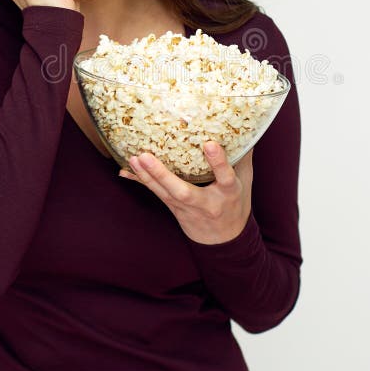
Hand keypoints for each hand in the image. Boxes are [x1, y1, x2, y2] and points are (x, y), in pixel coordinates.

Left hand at [120, 142, 253, 244]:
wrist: (224, 242)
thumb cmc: (235, 205)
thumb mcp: (245, 182)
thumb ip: (243, 157)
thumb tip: (245, 128)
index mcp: (228, 194)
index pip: (225, 177)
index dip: (218, 162)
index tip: (209, 143)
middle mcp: (206, 203)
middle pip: (183, 191)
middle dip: (163, 175)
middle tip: (146, 155)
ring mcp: (187, 208)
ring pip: (164, 194)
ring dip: (146, 176)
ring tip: (134, 158)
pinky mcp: (174, 208)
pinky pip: (156, 194)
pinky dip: (140, 182)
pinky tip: (124, 172)